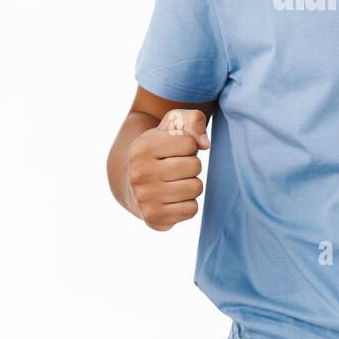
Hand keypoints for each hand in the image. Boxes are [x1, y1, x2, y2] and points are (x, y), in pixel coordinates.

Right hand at [126, 108, 210, 230]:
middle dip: (192, 166)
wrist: (133, 184)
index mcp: (142, 147)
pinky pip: (191, 209)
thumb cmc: (160, 149)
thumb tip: (204, 144)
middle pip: (195, 166)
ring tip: (177, 182)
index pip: (190, 143)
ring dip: (192, 184)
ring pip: (196, 188)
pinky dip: (188, 203)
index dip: (189, 145)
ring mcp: (144, 197)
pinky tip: (175, 198)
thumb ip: (193, 121)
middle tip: (177, 168)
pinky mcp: (153, 217)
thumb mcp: (172, 125)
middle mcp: (139, 173)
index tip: (175, 150)